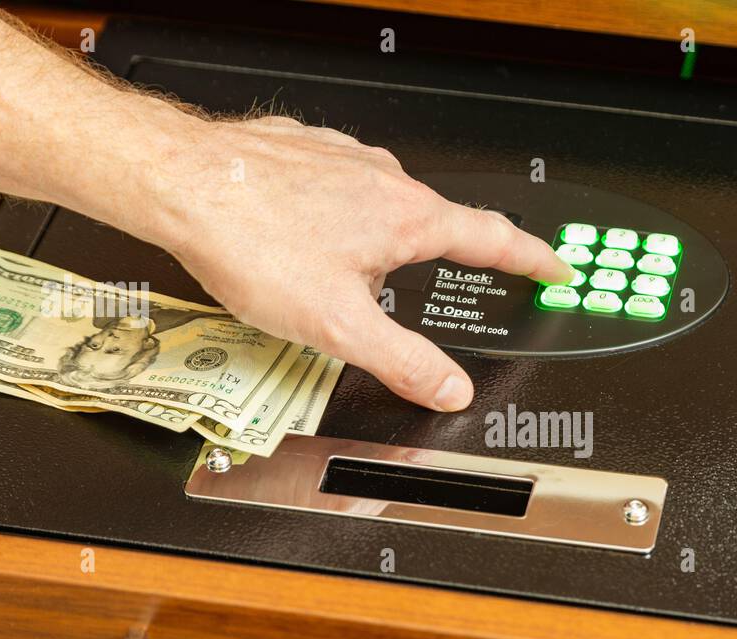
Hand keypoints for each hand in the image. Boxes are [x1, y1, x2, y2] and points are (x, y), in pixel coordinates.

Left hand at [144, 115, 572, 410]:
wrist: (178, 181)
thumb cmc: (251, 240)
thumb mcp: (338, 326)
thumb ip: (403, 361)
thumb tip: (450, 389)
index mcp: (408, 218)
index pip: (494, 239)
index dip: (534, 258)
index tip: (557, 267)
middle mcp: (383, 179)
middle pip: (434, 225)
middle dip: (432, 262)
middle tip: (416, 293)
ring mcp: (344, 159)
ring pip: (382, 206)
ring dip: (376, 241)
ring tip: (335, 278)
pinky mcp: (306, 151)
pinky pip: (338, 187)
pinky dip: (334, 216)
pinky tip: (301, 241)